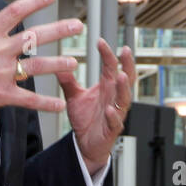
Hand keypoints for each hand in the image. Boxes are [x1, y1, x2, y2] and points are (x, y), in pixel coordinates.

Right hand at [0, 0, 80, 119]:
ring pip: (36, 66)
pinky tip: (59, 104)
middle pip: (34, 36)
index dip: (35, 2)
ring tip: (74, 62)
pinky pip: (28, 100)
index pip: (15, 11)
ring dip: (58, 64)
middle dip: (59, 30)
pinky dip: (45, 104)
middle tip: (78, 25)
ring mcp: (0, 73)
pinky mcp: (0, 95)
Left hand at [57, 39, 134, 173]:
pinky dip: (114, 115)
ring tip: (120, 76)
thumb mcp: (74, 97)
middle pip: (126, 78)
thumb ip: (68, 81)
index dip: (108, 53)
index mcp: (107, 87)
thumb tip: (58, 65)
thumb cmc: (85, 119)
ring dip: (123, 87)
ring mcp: (116, 112)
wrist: (86, 144)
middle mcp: (114, 97)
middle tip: (126, 51)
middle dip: (128, 64)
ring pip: (125, 98)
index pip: (111, 66)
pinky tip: (110, 109)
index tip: (100, 41)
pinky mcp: (112, 128)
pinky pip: (116, 121)